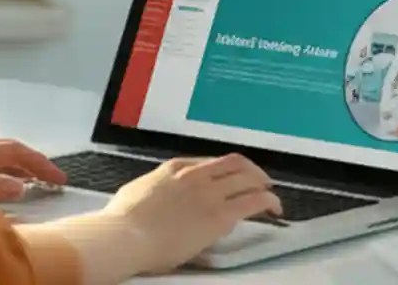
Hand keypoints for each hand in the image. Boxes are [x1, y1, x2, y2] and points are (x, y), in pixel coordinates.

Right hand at [102, 154, 281, 274]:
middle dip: (252, 172)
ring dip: (264, 185)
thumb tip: (157, 199)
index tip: (232, 179)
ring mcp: (210, 192)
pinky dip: (269, 201)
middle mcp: (195, 175)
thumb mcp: (139, 193)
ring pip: (249, 178)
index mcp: (174, 168)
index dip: (226, 171)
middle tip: (261, 182)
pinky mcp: (221, 214)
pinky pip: (254, 201)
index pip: (210, 163)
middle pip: (235, 163)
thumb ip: (156, 191)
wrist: (126, 235)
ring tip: (271, 197)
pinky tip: (274, 208)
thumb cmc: (123, 221)